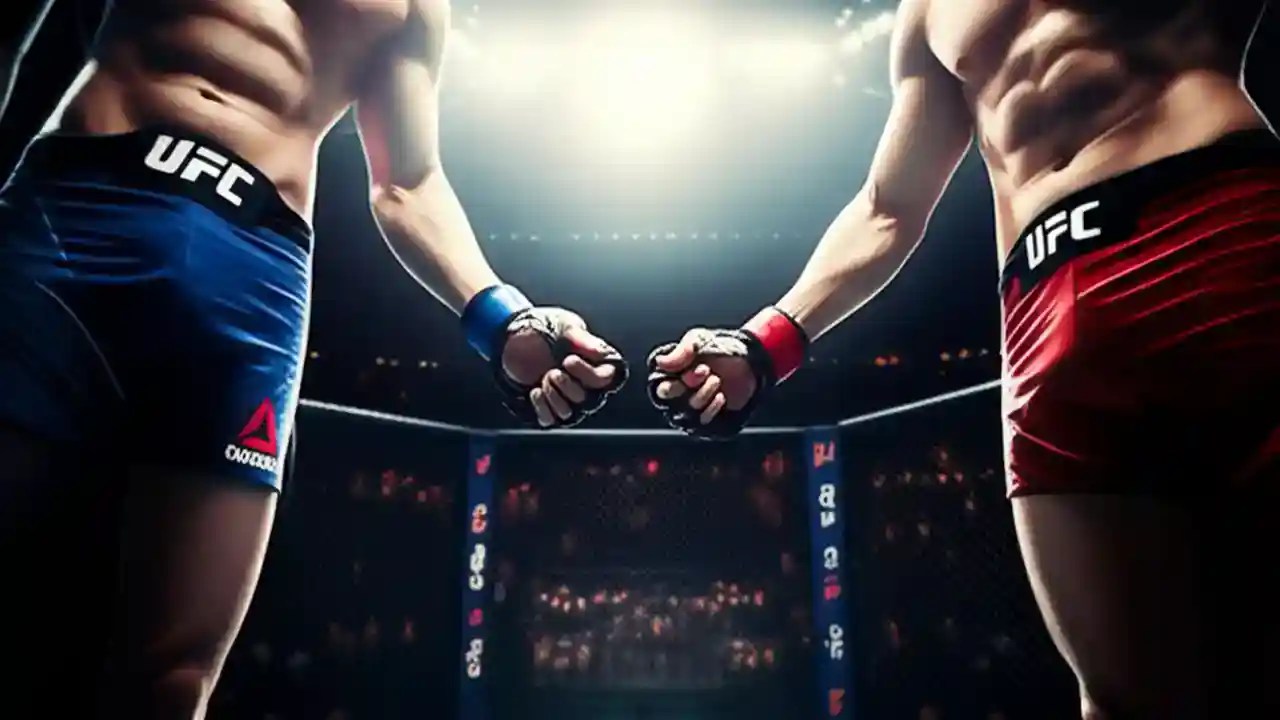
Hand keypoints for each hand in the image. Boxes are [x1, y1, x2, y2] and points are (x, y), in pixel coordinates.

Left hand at [499, 308, 625, 427]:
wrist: (514, 336)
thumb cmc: (546, 328)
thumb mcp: (564, 325)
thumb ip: (582, 339)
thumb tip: (602, 353)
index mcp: (597, 363)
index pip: (608, 380)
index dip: (590, 375)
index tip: (569, 360)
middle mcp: (586, 384)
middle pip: (590, 400)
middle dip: (569, 387)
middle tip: (553, 371)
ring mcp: (566, 399)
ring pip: (571, 413)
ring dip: (555, 397)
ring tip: (544, 378)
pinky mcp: (547, 408)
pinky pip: (550, 420)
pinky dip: (542, 408)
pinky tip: (535, 391)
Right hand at [647, 328, 765, 437]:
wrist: (749, 359)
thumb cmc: (720, 347)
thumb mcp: (699, 341)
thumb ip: (680, 352)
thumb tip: (660, 362)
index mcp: (670, 375)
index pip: (659, 386)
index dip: (673, 380)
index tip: (694, 366)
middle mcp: (678, 393)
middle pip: (671, 400)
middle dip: (688, 386)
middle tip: (706, 370)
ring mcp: (693, 407)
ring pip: (687, 413)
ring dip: (701, 396)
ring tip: (716, 379)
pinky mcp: (708, 417)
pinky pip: (702, 422)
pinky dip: (711, 410)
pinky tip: (721, 396)